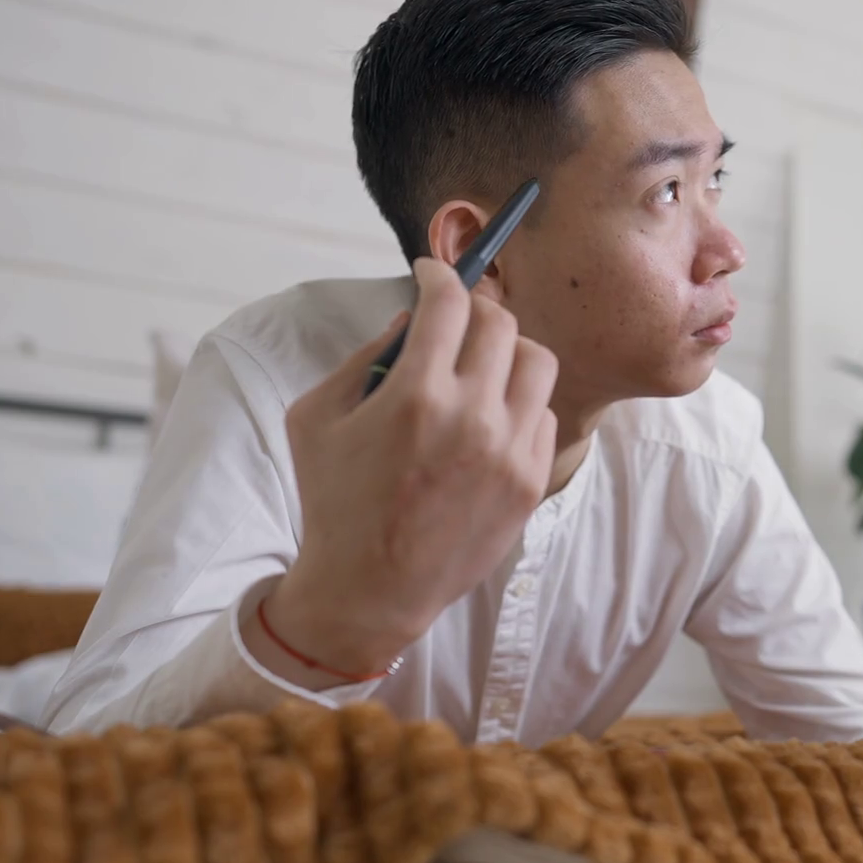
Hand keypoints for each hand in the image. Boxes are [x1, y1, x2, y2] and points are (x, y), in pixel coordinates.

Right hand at [250, 257, 558, 687]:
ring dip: (508, 351)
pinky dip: (519, 405)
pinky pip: (543, 416)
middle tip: (455, 320)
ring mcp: (509, 451)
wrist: (369, 591)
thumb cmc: (333, 502)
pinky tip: (488, 418)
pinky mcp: (531, 482)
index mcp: (415, 395)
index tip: (433, 272)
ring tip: (480, 366)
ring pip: (537, 362)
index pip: (449, 302)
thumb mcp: (319, 418)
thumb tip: (411, 318)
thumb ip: (365, 358)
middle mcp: (472, 417)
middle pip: (500, 323)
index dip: (441, 275)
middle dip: (474, 309)